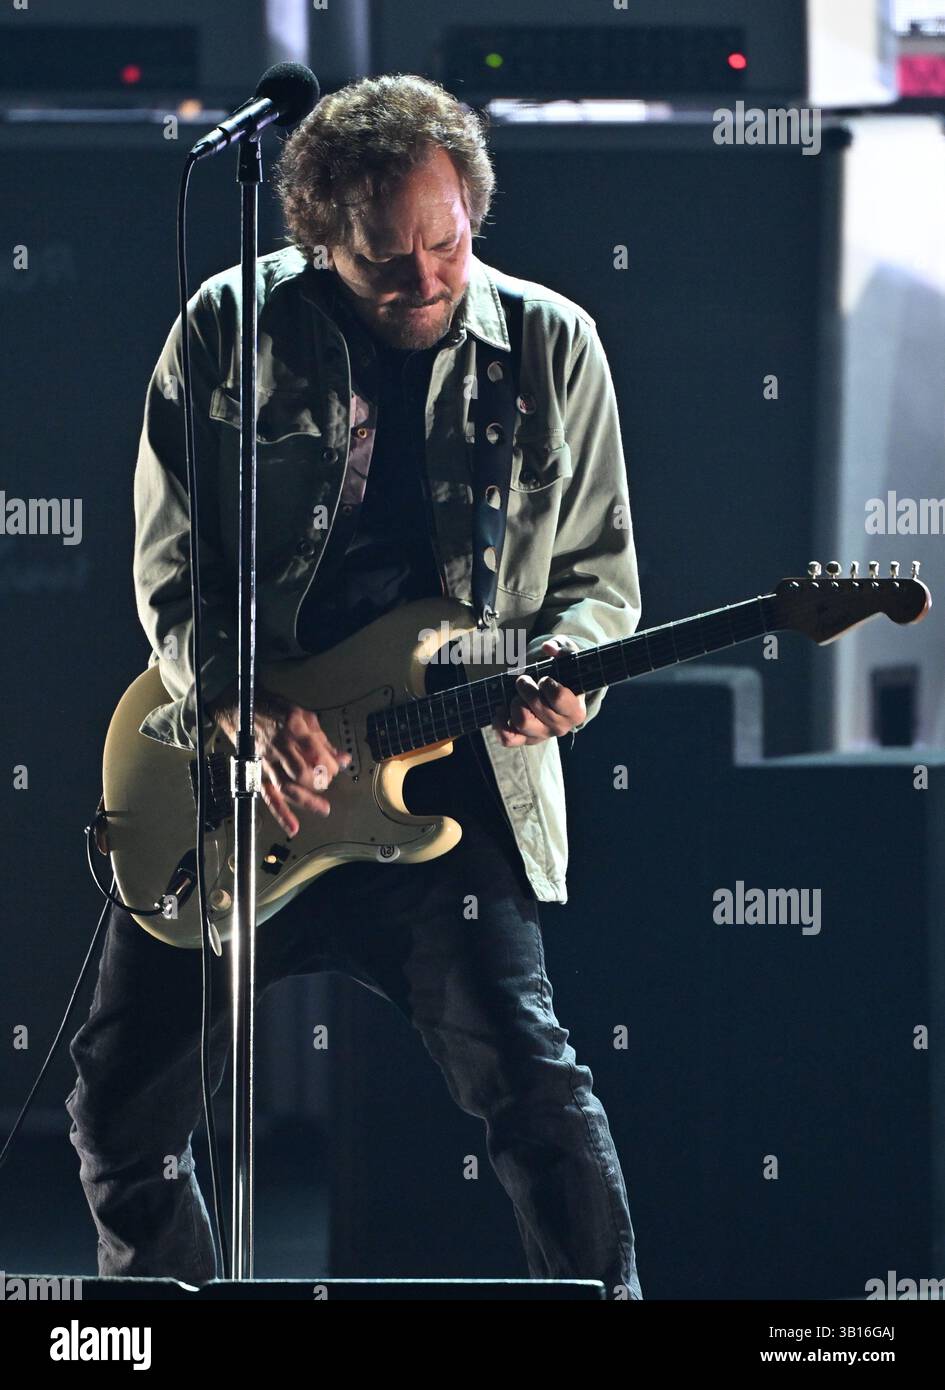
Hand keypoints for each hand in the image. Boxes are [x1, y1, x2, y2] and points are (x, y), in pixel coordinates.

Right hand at [209, 683, 350, 838]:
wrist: (240, 709)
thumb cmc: (274, 710)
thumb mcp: (304, 717)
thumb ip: (324, 740)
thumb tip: (343, 759)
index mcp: (293, 728)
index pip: (317, 754)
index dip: (331, 765)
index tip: (337, 766)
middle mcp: (279, 746)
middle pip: (303, 774)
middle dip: (320, 781)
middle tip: (327, 781)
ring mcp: (267, 761)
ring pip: (287, 788)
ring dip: (307, 801)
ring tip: (323, 809)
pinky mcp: (259, 772)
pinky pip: (269, 796)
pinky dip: (281, 814)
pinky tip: (293, 827)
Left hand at [493, 638, 586, 746]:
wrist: (557, 696)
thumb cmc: (564, 676)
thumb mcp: (568, 659)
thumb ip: (562, 649)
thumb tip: (548, 647)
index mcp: (575, 711)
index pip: (557, 697)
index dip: (546, 683)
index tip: (544, 678)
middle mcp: (560, 727)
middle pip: (535, 708)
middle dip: (525, 688)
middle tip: (525, 680)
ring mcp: (542, 736)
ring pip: (521, 722)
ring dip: (514, 703)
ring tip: (518, 696)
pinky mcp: (525, 740)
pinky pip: (508, 739)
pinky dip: (500, 724)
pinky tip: (502, 709)